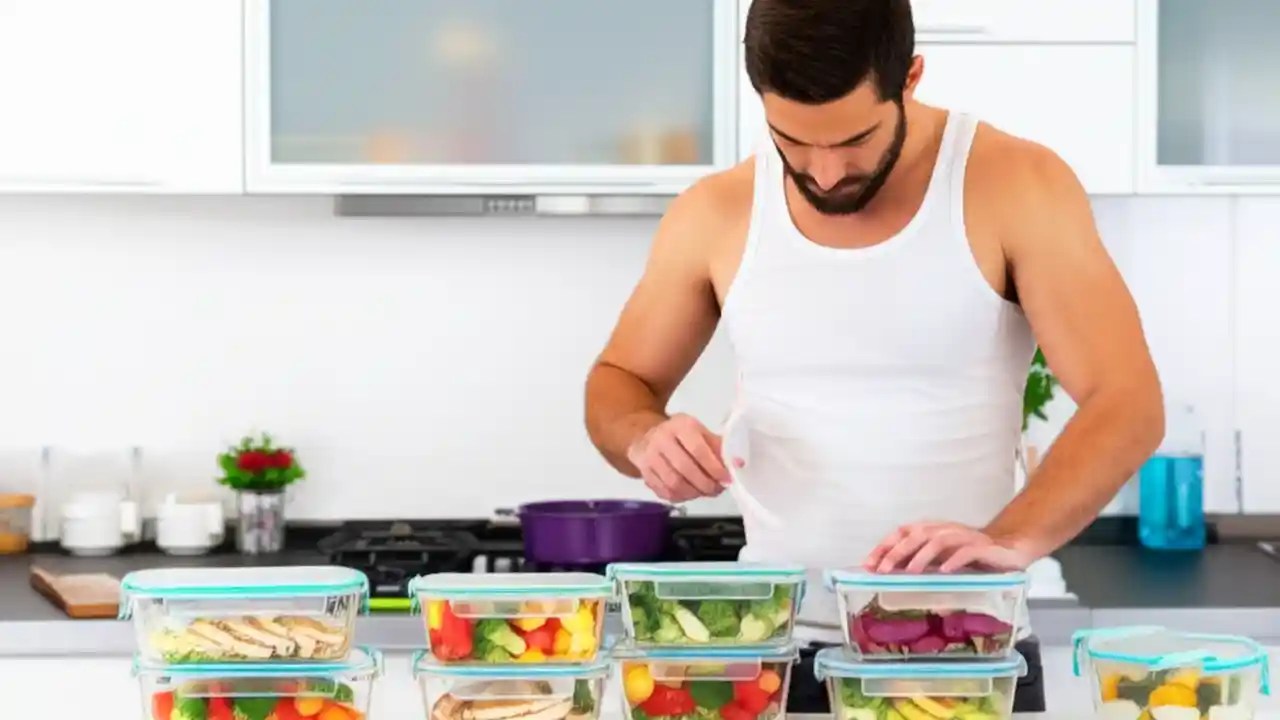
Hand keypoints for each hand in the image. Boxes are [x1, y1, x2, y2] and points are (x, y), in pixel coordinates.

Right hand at [627, 413, 736, 501]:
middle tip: (716, 489)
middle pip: (685, 469)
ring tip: (704, 492)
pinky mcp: (644, 472)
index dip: (714, 468)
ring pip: (674, 484)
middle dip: (705, 484)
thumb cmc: (680, 435)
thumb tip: (738, 465)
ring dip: (693, 493)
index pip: (698, 450)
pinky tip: (689, 493)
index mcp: (680, 426)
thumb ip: (719, 448)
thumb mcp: (700, 433)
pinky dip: (680, 497)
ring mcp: (649, 456)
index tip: (726, 479)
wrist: (645, 435)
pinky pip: (664, 492)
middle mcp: (661, 439)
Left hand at [863, 522, 1035, 573]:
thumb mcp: (943, 561)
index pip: (902, 532)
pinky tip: (945, 571)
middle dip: (897, 552)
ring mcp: (964, 537)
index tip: (868, 564)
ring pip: (939, 540)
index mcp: (932, 531)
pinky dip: (955, 560)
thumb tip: (896, 583)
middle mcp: (945, 530)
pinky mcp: (983, 547)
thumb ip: (922, 567)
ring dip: (923, 556)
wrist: (1010, 548)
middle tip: (884, 570)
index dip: (884, 546)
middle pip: (916, 535)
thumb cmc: (972, 556)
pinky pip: (967, 551)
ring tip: (911, 572)